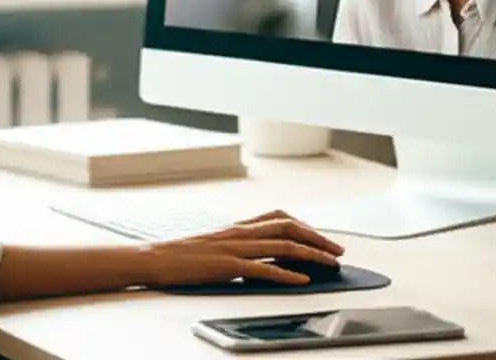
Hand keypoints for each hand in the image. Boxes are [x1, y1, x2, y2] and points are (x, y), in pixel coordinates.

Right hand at [140, 209, 343, 286]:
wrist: (158, 258)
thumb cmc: (183, 253)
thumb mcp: (215, 241)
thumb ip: (238, 242)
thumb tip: (260, 252)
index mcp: (237, 226)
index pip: (279, 216)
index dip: (305, 225)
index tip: (321, 237)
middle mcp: (240, 232)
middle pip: (289, 226)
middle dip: (318, 238)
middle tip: (338, 251)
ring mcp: (235, 248)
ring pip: (283, 244)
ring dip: (312, 253)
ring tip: (330, 263)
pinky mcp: (229, 266)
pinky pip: (264, 268)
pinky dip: (287, 273)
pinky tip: (301, 280)